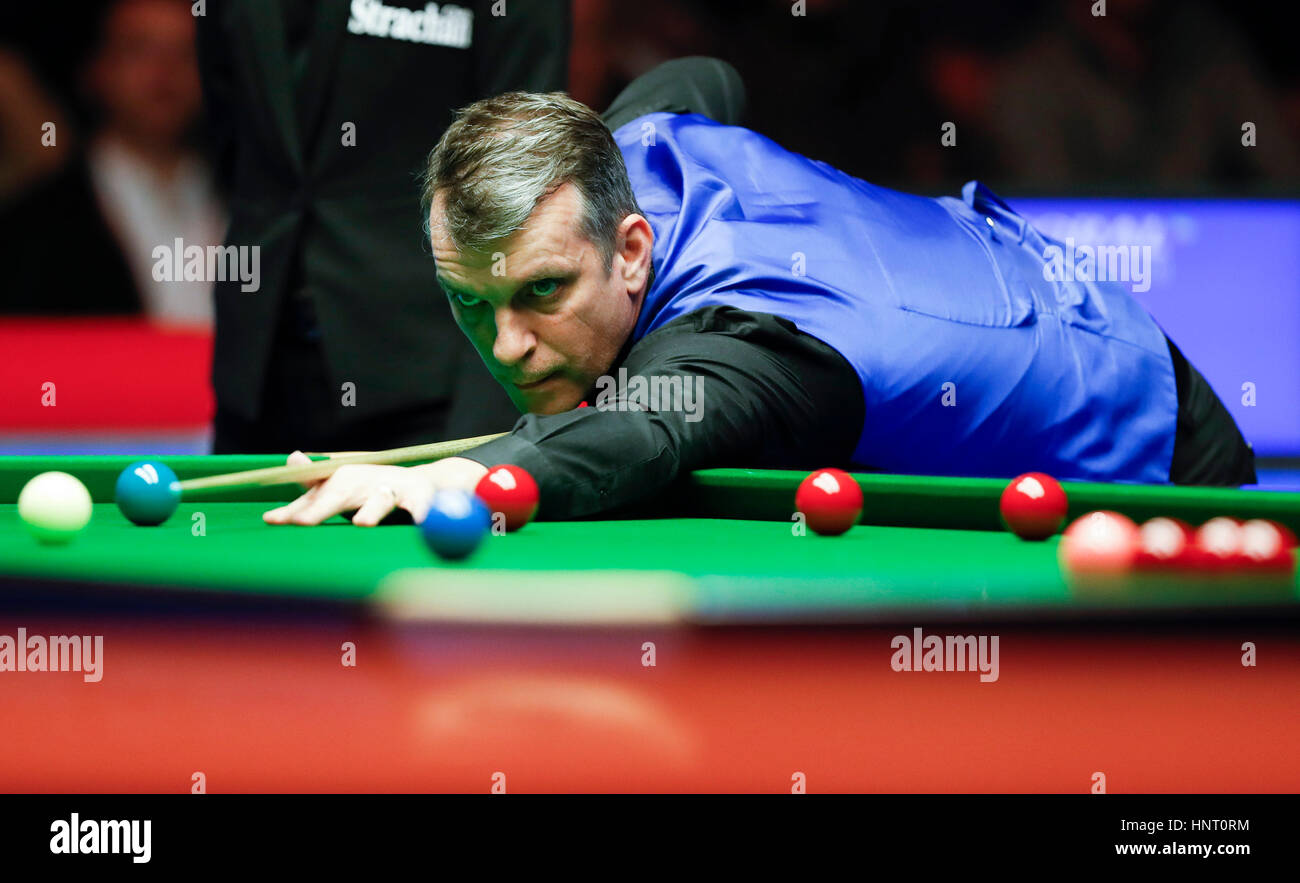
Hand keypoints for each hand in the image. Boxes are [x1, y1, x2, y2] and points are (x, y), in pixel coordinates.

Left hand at [263, 452, 486, 526]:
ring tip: (361, 523)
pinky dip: (420, 514)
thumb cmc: (371, 488)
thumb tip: (291, 458)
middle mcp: (364, 482)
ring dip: (370, 511)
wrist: (420, 481)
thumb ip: (313, 483)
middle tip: (303, 522)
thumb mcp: (341, 484)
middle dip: (321, 508)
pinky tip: (419, 524)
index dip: (294, 510)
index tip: (273, 520)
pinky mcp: (419, 495)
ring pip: (379, 501)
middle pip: (340, 495)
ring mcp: (392, 489)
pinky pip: (419, 507)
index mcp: (343, 481)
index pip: (314, 497)